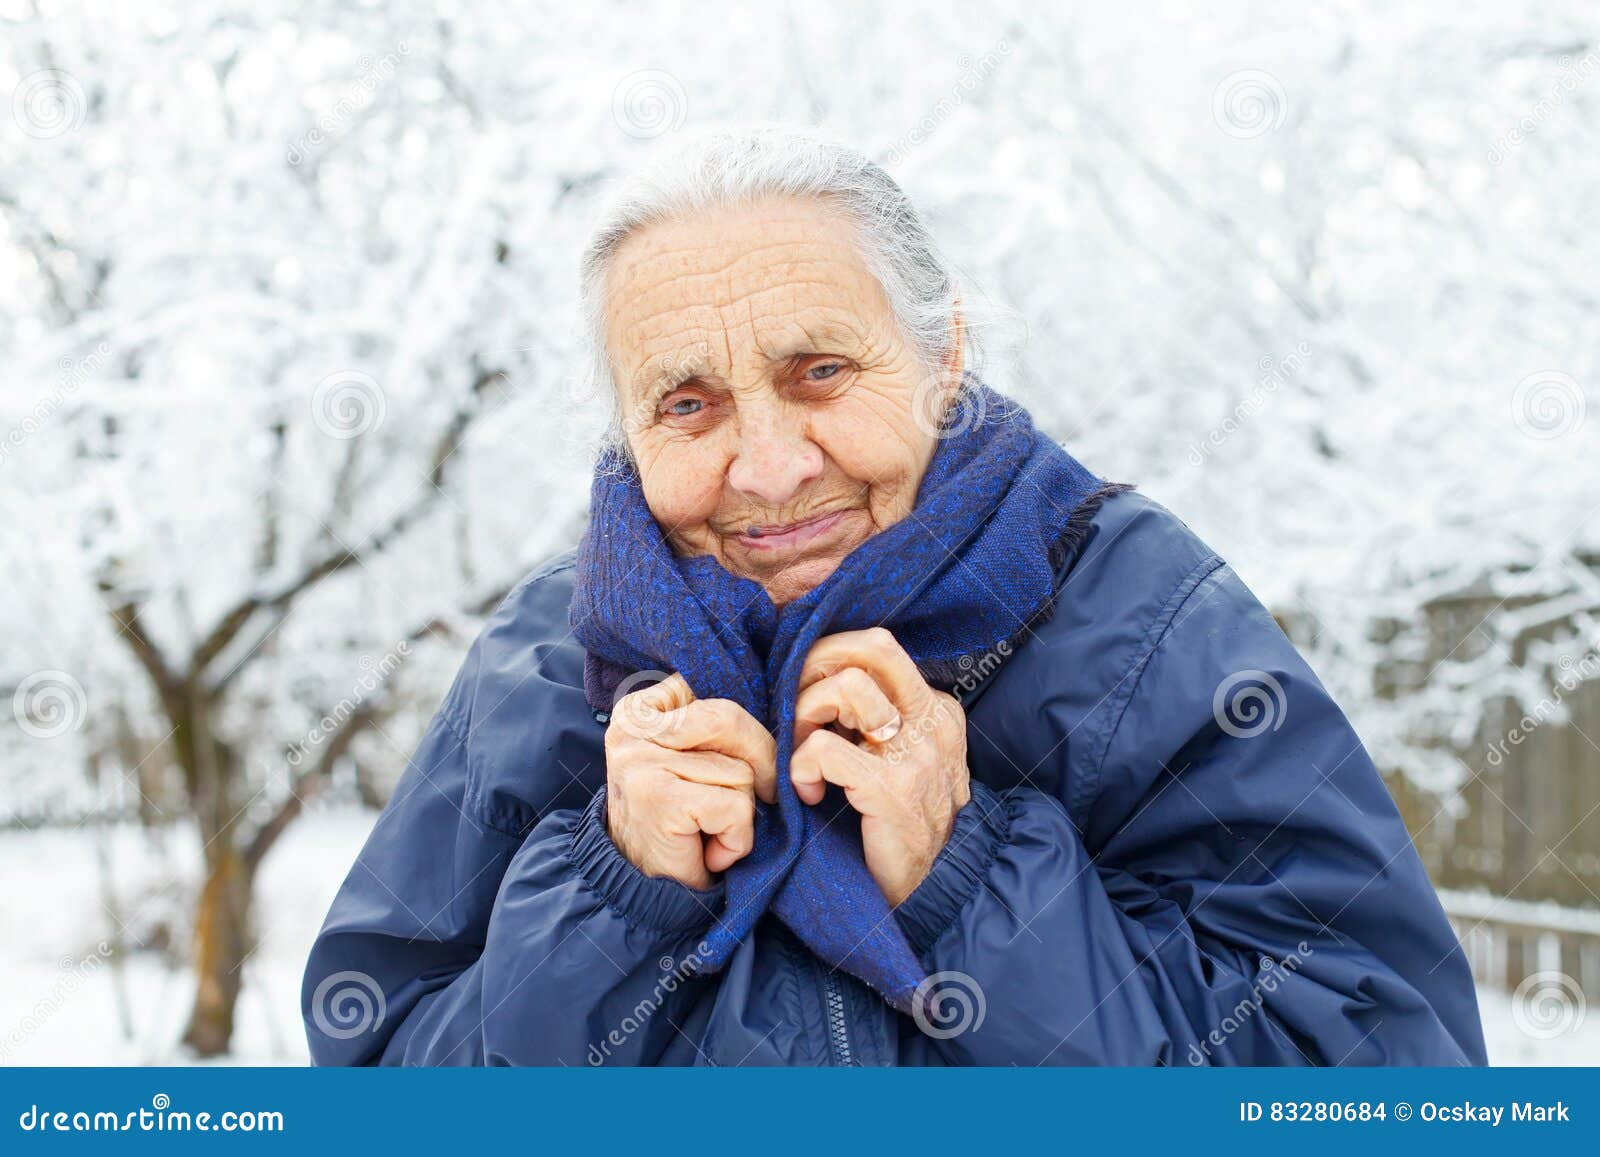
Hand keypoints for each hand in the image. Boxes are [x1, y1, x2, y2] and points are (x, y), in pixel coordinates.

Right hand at [604, 673, 776, 889]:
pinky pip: (735, 807)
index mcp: (639, 710)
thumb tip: (782, 710)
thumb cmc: (676, 822)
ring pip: (740, 769)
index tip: (740, 762)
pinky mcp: (661, 799)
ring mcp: (643, 762)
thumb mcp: (690, 760)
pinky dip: (737, 839)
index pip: (716, 690)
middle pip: (730, 719)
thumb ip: (716, 728)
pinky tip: (711, 852)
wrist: (641, 893)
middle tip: (758, 799)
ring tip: (710, 831)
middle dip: (760, 763)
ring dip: (742, 811)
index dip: (746, 729)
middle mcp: (633, 729)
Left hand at [791, 628, 970, 905]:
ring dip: (805, 715)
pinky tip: (806, 793)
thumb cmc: (887, 826)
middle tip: (796, 709)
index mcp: (936, 710)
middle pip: (871, 645)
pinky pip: (823, 748)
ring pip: (847, 686)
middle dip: (816, 665)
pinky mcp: (893, 789)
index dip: (827, 663)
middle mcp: (934, 723)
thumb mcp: (886, 759)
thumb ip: (864, 718)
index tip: (804, 700)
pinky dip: (799, 766)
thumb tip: (807, 674)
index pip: (876, 648)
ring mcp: (918, 755)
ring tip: (800, 754)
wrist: (916, 899)